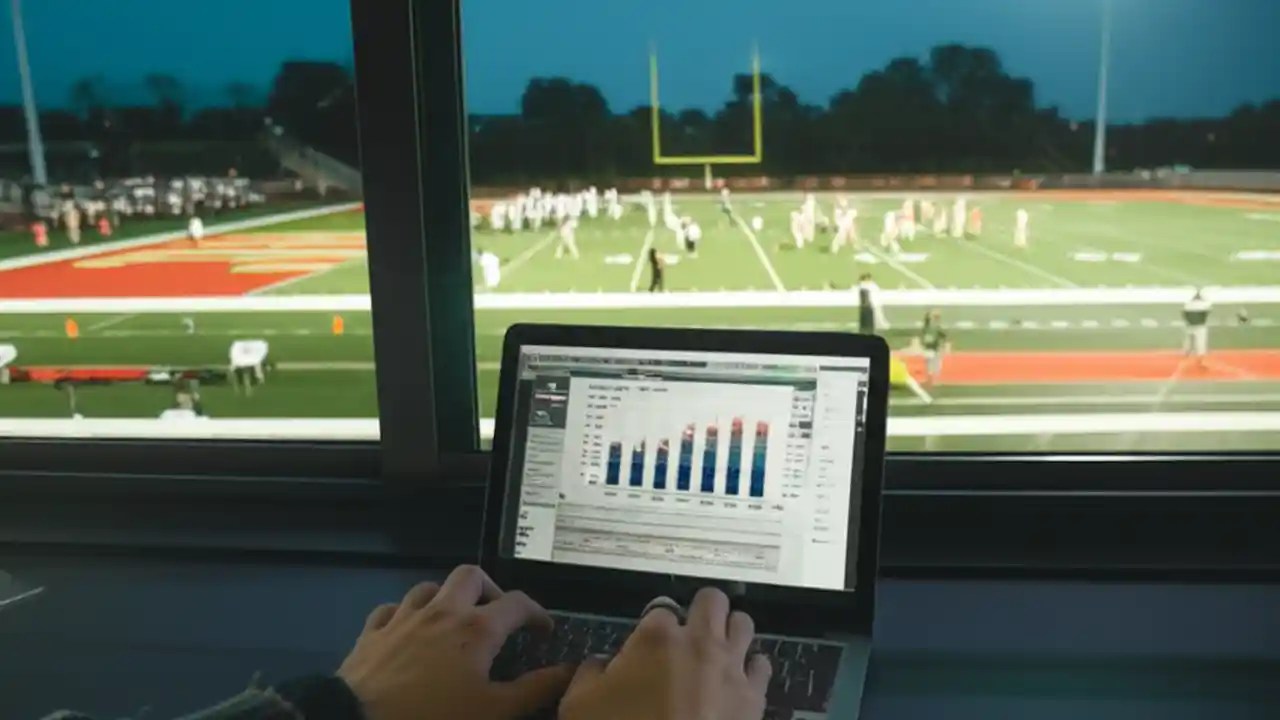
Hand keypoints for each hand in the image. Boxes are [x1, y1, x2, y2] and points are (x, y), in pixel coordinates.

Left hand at [337, 565, 572, 719]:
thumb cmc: (434, 716)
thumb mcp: (493, 711)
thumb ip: (535, 689)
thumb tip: (569, 671)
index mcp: (477, 628)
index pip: (518, 603)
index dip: (537, 613)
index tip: (544, 631)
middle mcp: (442, 611)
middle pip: (471, 576)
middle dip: (490, 589)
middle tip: (496, 614)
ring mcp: (403, 618)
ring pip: (429, 587)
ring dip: (447, 598)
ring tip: (454, 620)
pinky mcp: (372, 632)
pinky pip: (391, 609)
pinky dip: (405, 614)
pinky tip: (408, 630)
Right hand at [559, 588, 770, 719]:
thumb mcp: (577, 706)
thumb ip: (589, 674)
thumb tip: (601, 665)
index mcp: (656, 637)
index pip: (659, 610)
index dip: (652, 630)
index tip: (646, 650)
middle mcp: (699, 641)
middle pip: (711, 601)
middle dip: (700, 612)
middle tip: (688, 636)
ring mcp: (732, 667)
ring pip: (742, 623)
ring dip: (729, 632)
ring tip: (716, 651)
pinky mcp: (755, 695)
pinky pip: (762, 664)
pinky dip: (751, 667)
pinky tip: (737, 680)